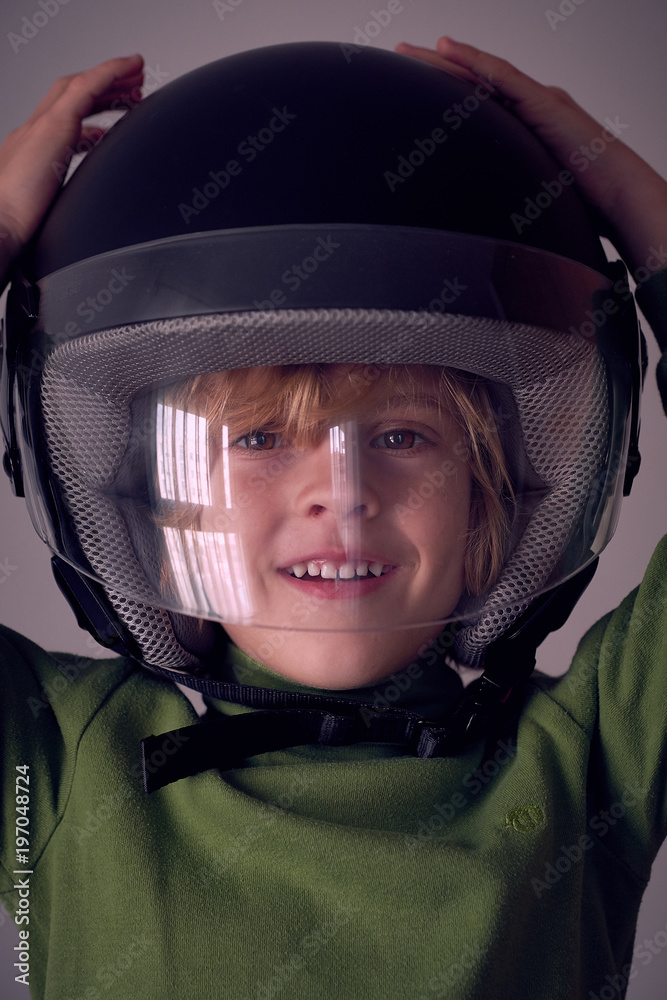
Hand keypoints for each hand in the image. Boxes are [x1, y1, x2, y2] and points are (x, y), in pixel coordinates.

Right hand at [0, 54, 143, 279]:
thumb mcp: (50, 208)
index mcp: (30, 150)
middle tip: (131, 87)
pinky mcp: (54, 126)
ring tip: (138, 77)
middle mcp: (32, 132)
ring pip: (80, 85)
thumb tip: (87, 215)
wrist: (0, 226)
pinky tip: (131, 68)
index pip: (61, 118)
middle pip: (70, 95)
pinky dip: (111, 73)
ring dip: (112, 77)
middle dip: (102, 88)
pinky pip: (88, 87)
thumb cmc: (17, 228)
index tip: (111, 112)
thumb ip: (66, 199)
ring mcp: (41, 125)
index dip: (87, 109)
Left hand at [395, 38, 666, 275]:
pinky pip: (502, 76)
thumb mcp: (529, 199)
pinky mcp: (545, 103)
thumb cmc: (583, 205)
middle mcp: (529, 108)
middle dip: (433, 69)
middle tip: (397, 58)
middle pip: (472, 83)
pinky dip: (472, 61)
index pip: (476, 104)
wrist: (620, 199)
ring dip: (442, 60)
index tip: (409, 89)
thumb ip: (502, 199)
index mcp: (523, 130)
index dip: (443, 94)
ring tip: (408, 51)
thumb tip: (474, 231)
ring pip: (480, 73)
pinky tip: (446, 49)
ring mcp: (537, 102)